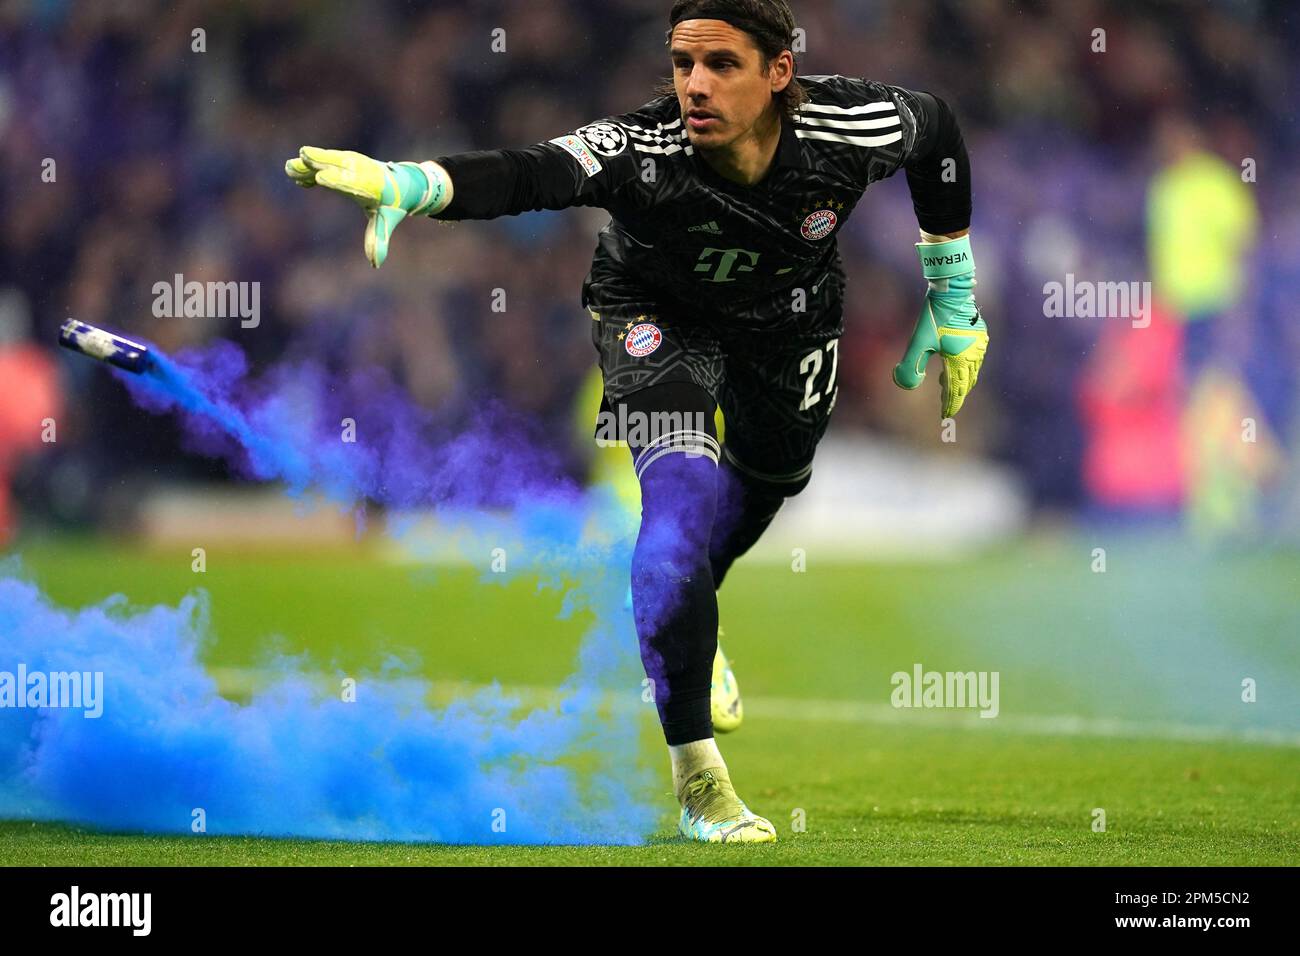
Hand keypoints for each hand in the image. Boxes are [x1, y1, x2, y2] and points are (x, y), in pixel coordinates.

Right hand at [285, 147, 447, 267]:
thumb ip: (377, 239)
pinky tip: (292, 172)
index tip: (321, 179)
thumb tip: (375, 264)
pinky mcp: (343, 161)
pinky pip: (326, 162)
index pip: (354, 183)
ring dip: (311, 161)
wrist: (400, 183)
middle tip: (303, 157)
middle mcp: (362, 171)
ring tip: (290, 166)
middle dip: (322, 162)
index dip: (337, 180)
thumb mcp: (385, 220)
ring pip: (331, 160)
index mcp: (374, 187)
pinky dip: (310, 167)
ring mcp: (352, 163)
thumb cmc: (391, 205)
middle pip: (340, 166)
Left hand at [892, 236, 987, 418]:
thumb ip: (911, 365)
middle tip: (946, 407)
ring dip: (960, 382)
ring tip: (946, 388)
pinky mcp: (979, 334)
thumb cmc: (934, 315)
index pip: (956, 390)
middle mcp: (974, 355)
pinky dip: (965, 368)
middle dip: (955, 396)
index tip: (945, 416)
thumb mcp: (918, 341)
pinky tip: (954, 365)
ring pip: (972, 371)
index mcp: (961, 360)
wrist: (951, 290)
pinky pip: (974, 359)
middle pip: (966, 383)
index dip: (950, 404)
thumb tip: (905, 385)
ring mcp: (979, 344)